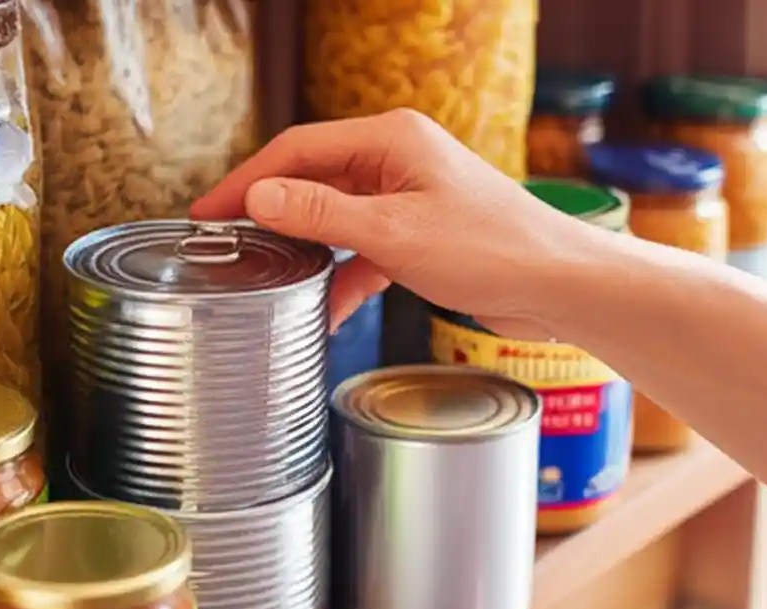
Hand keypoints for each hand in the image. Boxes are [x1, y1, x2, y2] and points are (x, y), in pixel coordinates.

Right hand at [190, 109, 587, 339]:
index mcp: (390, 140)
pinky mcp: (419, 235)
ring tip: (265, 279)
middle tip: (224, 246)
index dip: (247, 181)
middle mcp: (397, 160)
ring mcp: (408, 198)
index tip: (208, 212)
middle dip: (270, 216)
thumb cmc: (491, 248)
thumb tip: (259, 198)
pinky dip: (343, 278)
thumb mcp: (393, 234)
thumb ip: (322, 214)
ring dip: (305, 251)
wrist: (558, 286)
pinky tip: (325, 311)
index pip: (298, 150)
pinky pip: (363, 251)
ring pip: (335, 218)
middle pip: (312, 181)